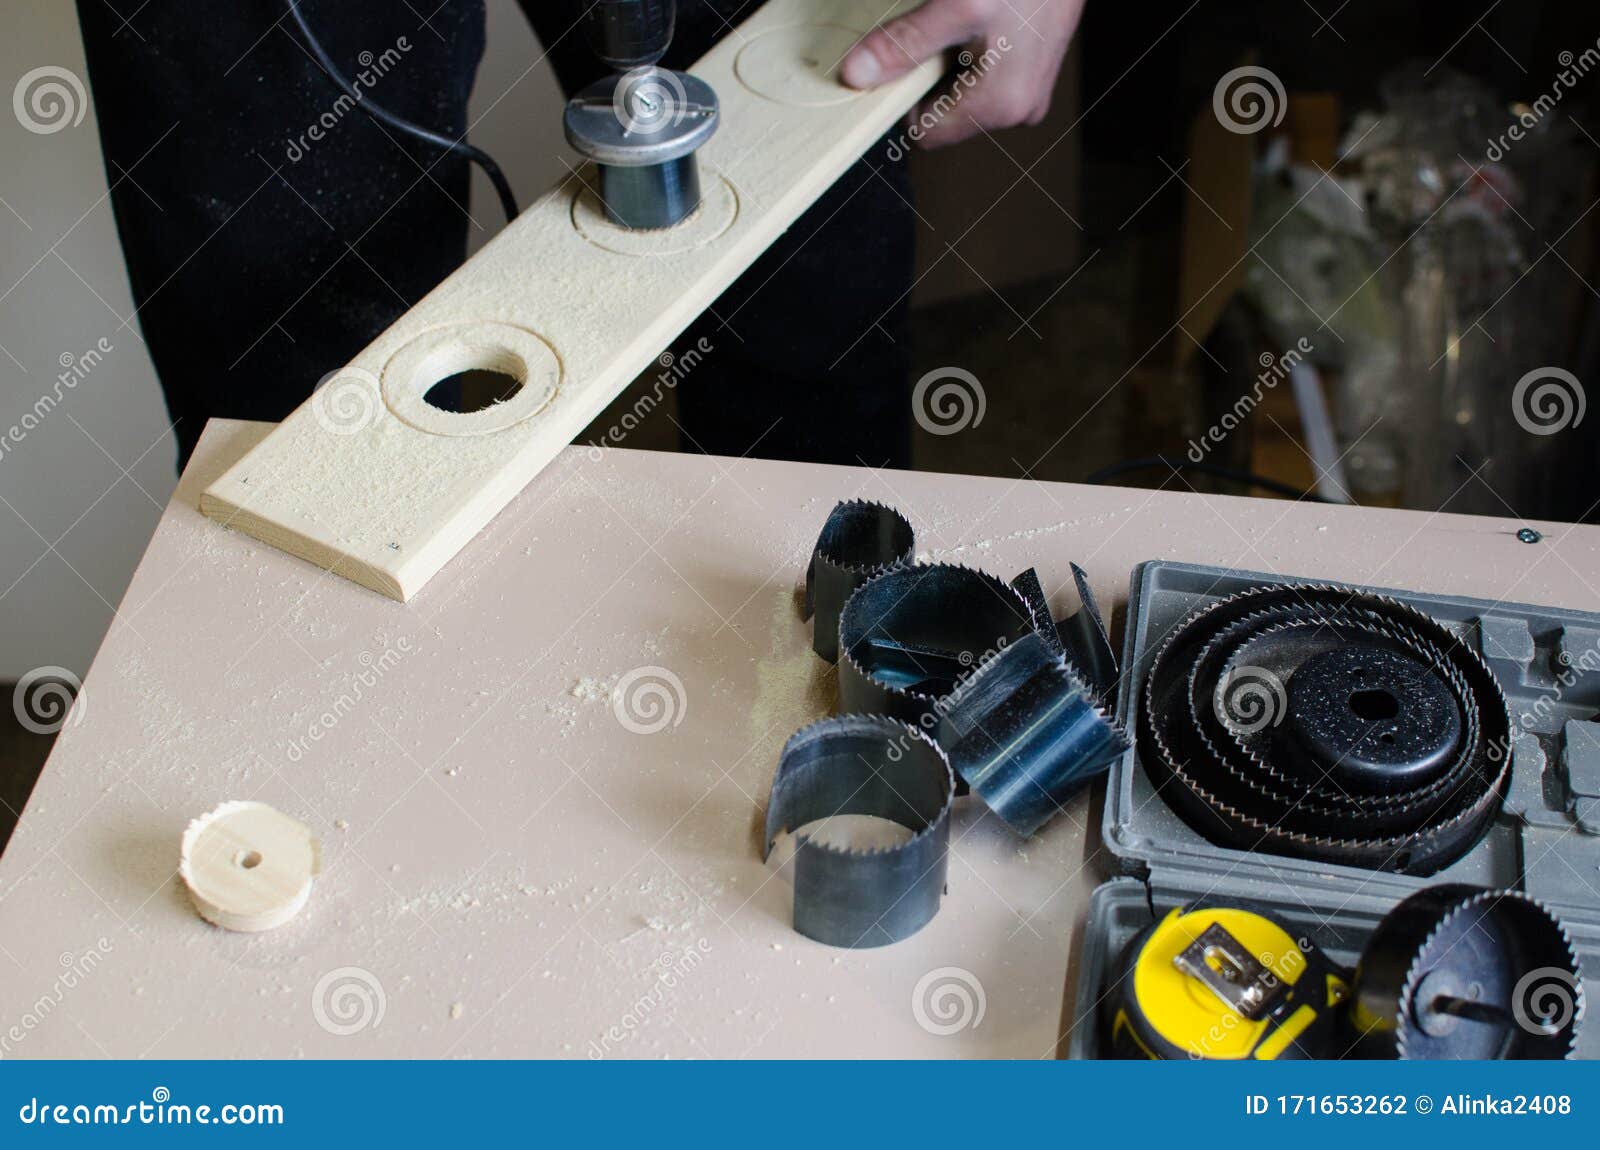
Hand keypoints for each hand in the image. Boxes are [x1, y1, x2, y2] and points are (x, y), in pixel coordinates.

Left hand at [840, 0, 1085, 146]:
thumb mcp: (958, 6)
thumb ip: (906, 44)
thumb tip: (858, 75)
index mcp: (1001, 106)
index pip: (926, 133)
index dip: (903, 98)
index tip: (898, 58)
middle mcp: (1020, 110)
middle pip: (945, 113)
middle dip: (929, 74)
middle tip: (941, 26)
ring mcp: (1030, 93)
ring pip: (963, 92)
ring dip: (949, 58)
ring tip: (967, 19)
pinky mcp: (1033, 72)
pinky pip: (985, 75)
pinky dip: (970, 49)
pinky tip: (981, 18)